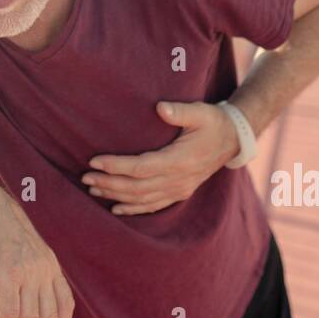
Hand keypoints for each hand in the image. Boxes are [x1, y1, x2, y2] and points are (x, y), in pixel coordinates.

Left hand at [82, 101, 239, 215]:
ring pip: (142, 199)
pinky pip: (153, 205)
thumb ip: (180, 111)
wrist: (233, 140)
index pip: (141, 167)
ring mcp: (179, 189)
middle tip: (85, 177)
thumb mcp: (200, 112)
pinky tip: (116, 208)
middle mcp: (178, 179)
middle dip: (109, 183)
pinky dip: (133, 209)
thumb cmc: (212, 122)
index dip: (116, 166)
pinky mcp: (180, 192)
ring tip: (93, 189)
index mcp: (179, 160)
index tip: (94, 161)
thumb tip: (160, 108)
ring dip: (116, 195)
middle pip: (136, 187)